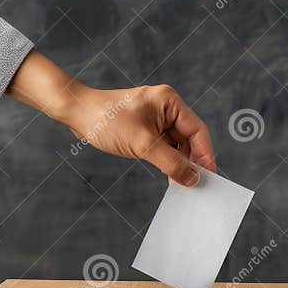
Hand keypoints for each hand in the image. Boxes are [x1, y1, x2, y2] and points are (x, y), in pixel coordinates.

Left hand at [7, 50, 215, 185]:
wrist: (77, 113)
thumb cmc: (106, 121)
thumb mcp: (142, 144)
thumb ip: (171, 162)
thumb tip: (193, 179)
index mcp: (170, 102)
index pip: (197, 131)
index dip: (205, 155)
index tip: (211, 177)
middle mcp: (166, 107)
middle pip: (189, 138)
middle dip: (193, 161)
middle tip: (198, 185)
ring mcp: (156, 117)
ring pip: (177, 144)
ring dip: (180, 163)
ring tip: (184, 184)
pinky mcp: (146, 127)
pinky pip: (164, 146)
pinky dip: (168, 160)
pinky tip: (170, 176)